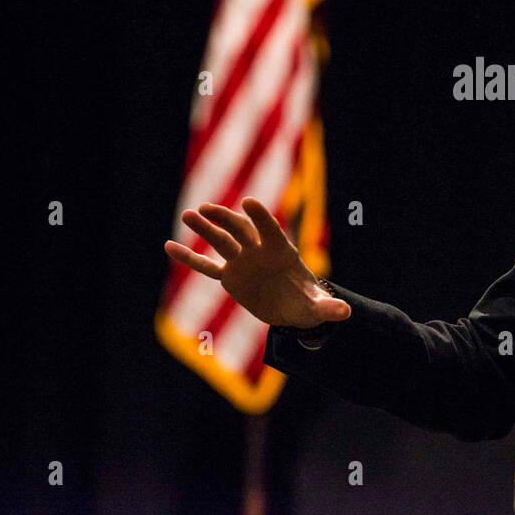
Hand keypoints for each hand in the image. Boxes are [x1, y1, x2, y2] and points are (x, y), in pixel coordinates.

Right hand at [164, 197, 350, 328]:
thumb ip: (328, 308)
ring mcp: (243, 262)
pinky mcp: (230, 277)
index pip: (270, 230)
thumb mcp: (318, 308)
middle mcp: (259, 251)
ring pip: (221, 243)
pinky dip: (189, 258)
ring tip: (187, 215)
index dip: (260, 217)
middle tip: (204, 208)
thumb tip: (344, 312)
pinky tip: (170, 246)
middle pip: (240, 231)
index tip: (248, 202)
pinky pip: (207, 267)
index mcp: (282, 251)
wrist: (293, 309)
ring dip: (205, 230)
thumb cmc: (308, 303)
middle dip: (224, 219)